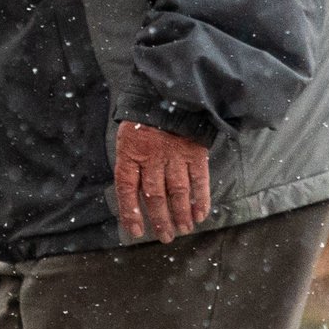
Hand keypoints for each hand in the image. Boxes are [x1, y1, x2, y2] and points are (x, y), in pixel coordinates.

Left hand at [112, 120, 212, 243]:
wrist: (169, 92)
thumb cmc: (145, 118)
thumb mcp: (128, 137)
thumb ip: (130, 163)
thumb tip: (133, 195)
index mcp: (131, 154)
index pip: (127, 189)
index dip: (131, 213)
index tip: (136, 232)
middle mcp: (152, 158)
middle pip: (155, 196)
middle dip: (160, 220)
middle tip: (165, 236)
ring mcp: (175, 155)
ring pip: (177, 192)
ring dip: (181, 214)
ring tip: (183, 229)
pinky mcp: (195, 151)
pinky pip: (198, 180)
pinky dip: (200, 199)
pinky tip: (200, 214)